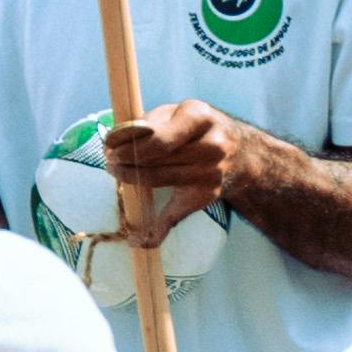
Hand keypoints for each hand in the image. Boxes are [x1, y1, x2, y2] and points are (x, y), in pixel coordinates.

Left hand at [101, 97, 248, 235]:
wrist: (241, 153)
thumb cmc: (197, 128)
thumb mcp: (178, 112)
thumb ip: (148, 122)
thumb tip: (115, 140)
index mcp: (198, 117)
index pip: (157, 138)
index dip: (129, 146)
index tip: (110, 149)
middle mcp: (210, 146)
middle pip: (156, 159)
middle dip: (126, 161)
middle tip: (110, 161)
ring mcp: (210, 173)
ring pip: (158, 180)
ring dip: (132, 179)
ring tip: (118, 173)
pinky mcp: (207, 196)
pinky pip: (174, 215)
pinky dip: (154, 231)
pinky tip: (136, 238)